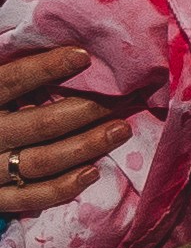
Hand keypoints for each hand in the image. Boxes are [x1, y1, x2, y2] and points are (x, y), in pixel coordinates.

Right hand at [0, 39, 131, 224]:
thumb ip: (17, 75)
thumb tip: (71, 50)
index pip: (12, 81)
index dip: (46, 68)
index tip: (84, 56)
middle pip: (38, 124)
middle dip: (84, 111)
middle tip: (122, 99)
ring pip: (41, 161)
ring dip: (85, 146)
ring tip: (120, 130)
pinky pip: (30, 198)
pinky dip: (61, 188)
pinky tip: (92, 172)